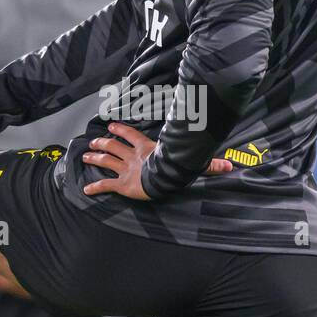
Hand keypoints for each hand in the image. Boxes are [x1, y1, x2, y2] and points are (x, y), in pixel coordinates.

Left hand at [82, 120, 232, 199]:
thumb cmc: (174, 169)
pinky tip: (85, 190)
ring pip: (106, 161)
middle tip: (92, 142)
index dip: (121, 130)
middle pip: (114, 146)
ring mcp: (125, 169)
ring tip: (85, 157)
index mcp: (145, 148)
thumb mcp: (191, 163)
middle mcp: (132, 156)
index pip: (131, 135)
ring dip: (95, 159)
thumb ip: (209, 164)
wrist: (161, 180)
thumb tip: (231, 165)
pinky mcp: (120, 184)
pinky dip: (95, 188)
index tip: (111, 126)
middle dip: (102, 144)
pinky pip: (105, 185)